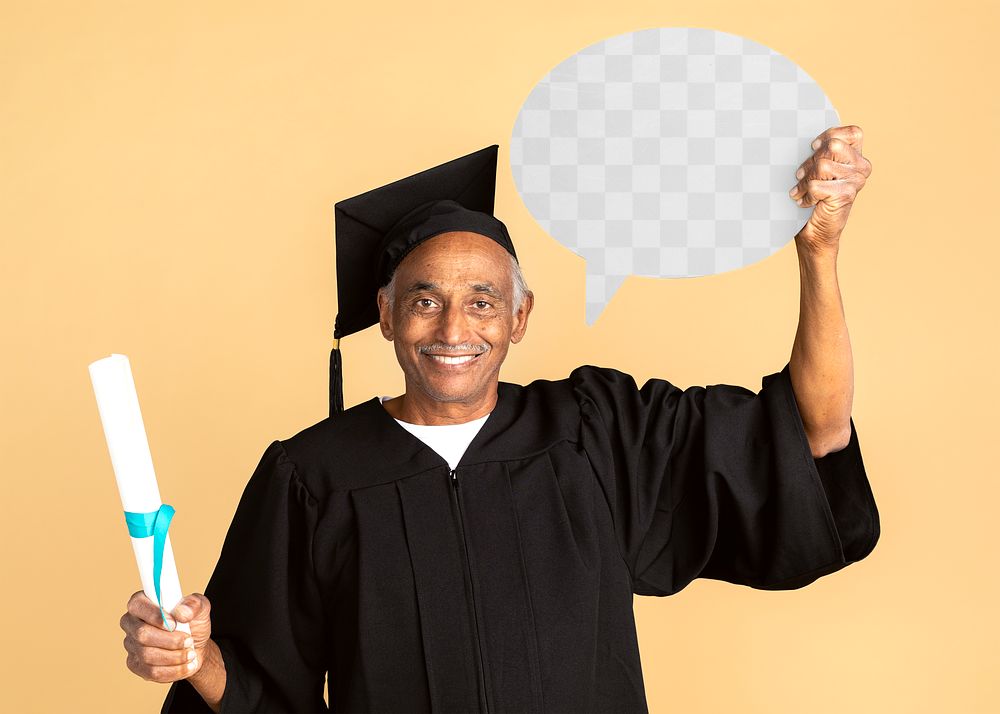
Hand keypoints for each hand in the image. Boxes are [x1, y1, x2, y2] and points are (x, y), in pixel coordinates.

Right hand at [120, 591, 212, 683]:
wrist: (195, 646)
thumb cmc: (193, 623)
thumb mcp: (201, 608)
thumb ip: (194, 604)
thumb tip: (181, 612)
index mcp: (142, 603)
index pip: (137, 605)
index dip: (154, 615)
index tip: (174, 623)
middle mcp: (132, 623)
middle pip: (142, 634)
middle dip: (170, 640)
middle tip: (189, 641)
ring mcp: (131, 645)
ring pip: (147, 655)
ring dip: (175, 656)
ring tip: (191, 653)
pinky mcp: (136, 665)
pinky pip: (151, 672)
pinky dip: (173, 670)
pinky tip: (186, 665)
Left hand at [789, 125, 872, 253]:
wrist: (814, 232)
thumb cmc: (812, 198)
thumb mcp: (817, 169)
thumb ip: (820, 152)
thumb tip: (807, 141)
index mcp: (857, 157)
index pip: (852, 132)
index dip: (829, 135)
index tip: (813, 147)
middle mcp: (862, 167)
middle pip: (832, 146)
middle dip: (811, 161)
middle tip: (803, 175)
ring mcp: (856, 181)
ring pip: (821, 165)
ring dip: (805, 180)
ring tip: (803, 190)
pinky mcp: (846, 194)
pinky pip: (816, 185)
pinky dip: (805, 195)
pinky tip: (807, 202)